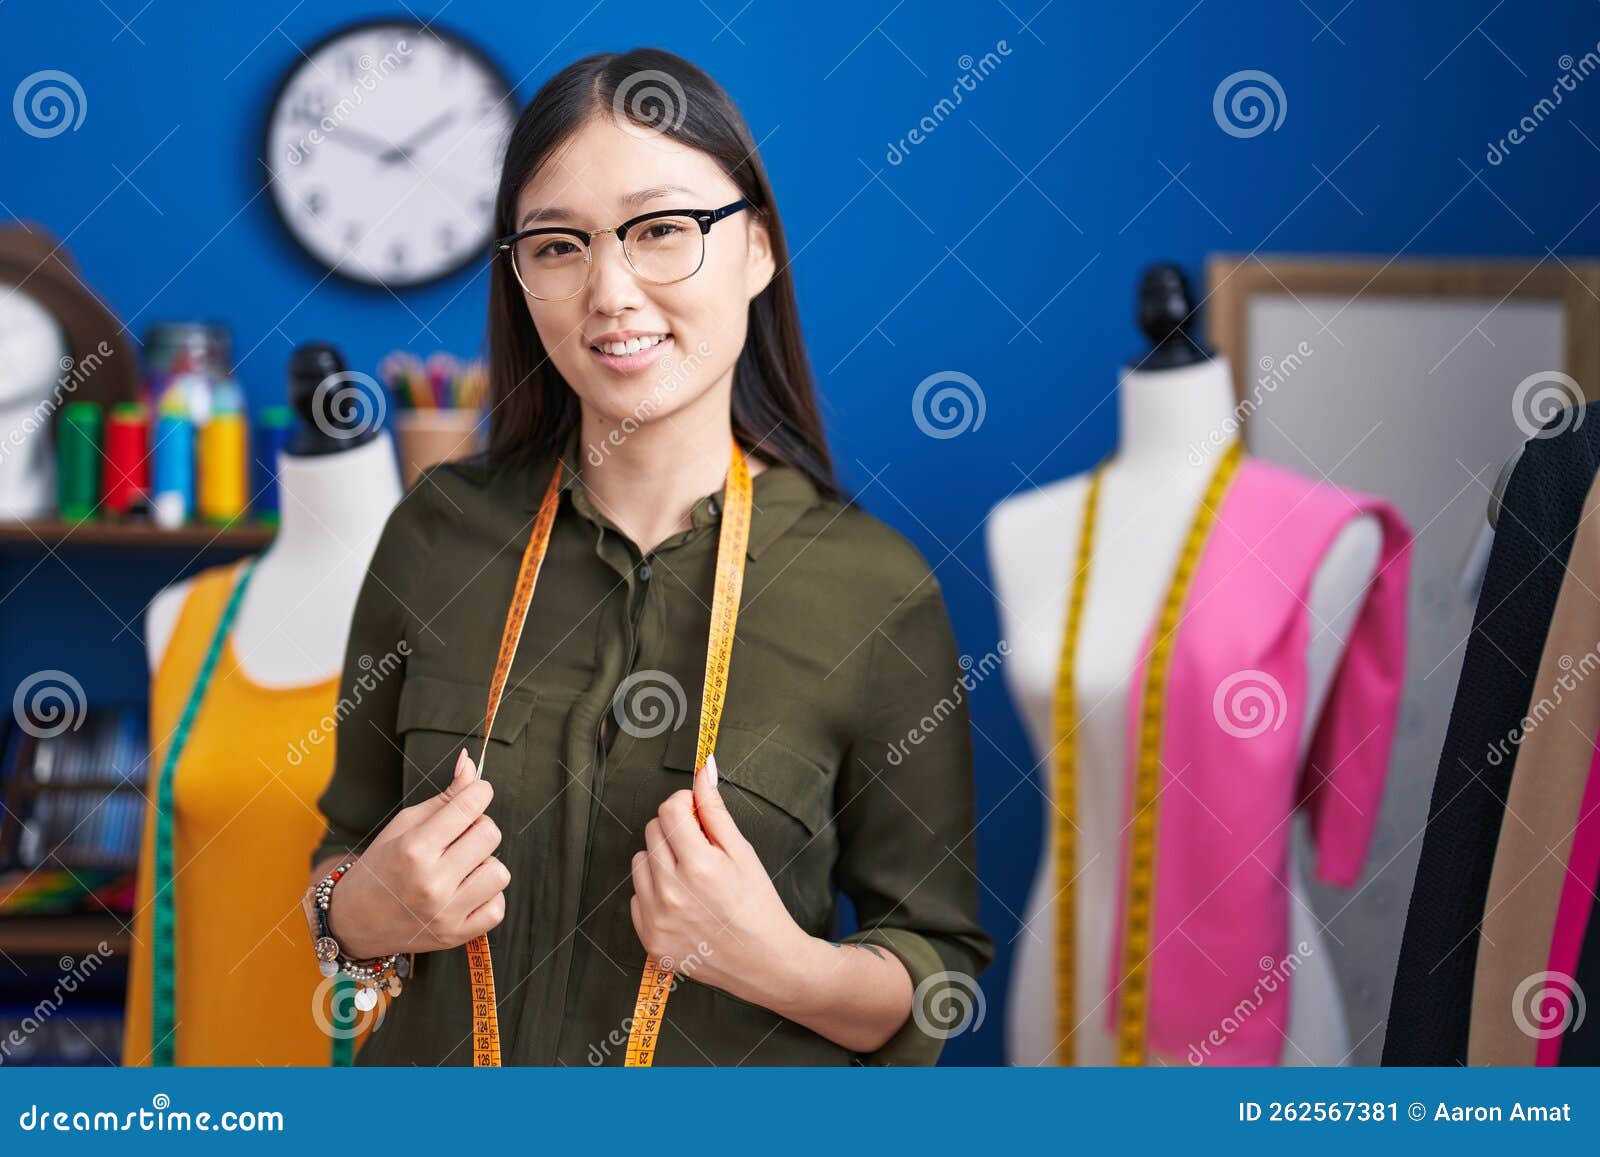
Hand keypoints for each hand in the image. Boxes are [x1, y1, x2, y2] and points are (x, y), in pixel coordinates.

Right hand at [325, 748, 509, 958]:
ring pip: (500, 872)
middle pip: (490, 834)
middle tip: (459, 837)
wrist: (355, 920)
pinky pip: (498, 907)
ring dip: (485, 865)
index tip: (474, 795)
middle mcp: (431, 882)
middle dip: (479, 828)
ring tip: (461, 868)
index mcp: (414, 849)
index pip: (470, 805)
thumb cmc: (382, 865)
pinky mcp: (456, 936)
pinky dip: (487, 897)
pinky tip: (464, 892)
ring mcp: (446, 913)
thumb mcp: (405, 825)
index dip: (479, 793)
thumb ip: (445, 797)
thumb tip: (472, 763)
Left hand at [628, 755, 809, 1006]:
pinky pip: (636, 897)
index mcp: (698, 866)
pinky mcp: (649, 939)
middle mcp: (671, 892)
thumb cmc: (759, 907)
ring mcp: (656, 919)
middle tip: (701, 848)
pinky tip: (682, 902)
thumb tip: (703, 770)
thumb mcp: (743, 852)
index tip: (696, 813)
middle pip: (652, 832)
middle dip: (674, 830)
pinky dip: (655, 892)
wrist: (765, 962)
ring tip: (691, 877)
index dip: (684, 804)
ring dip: (661, 860)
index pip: (668, 810)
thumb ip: (715, 810)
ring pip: (640, 862)